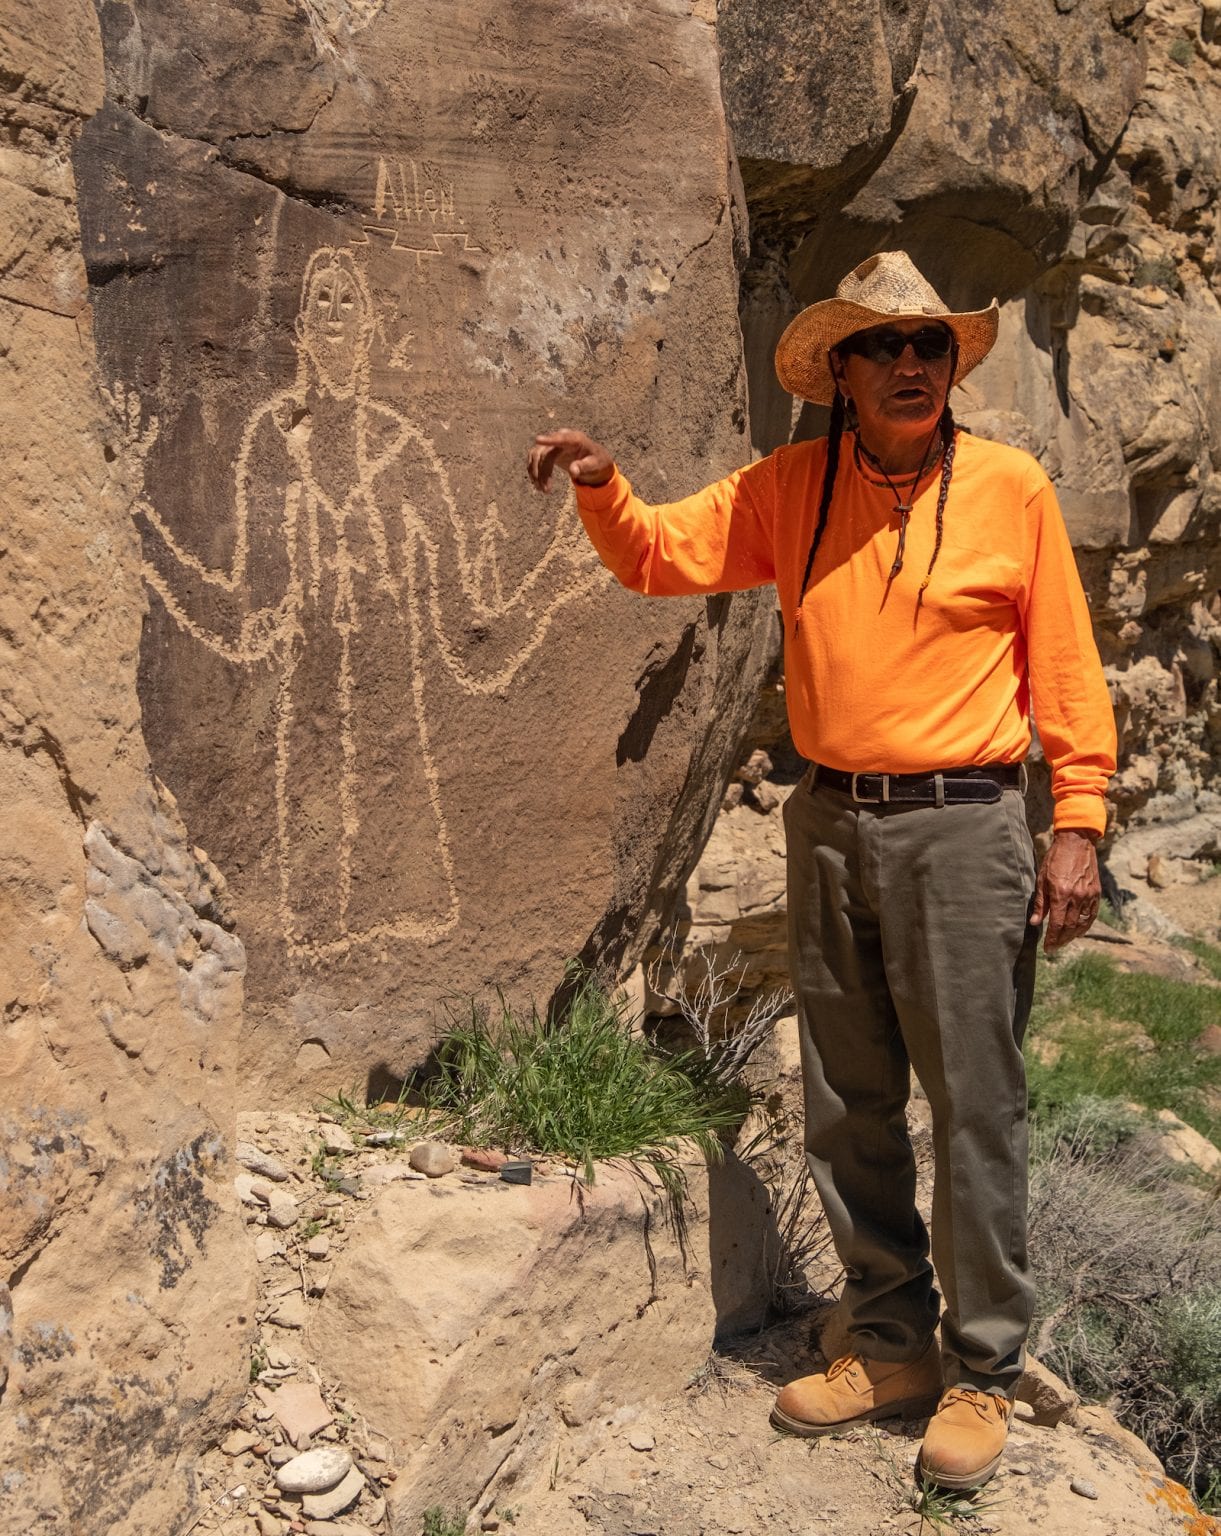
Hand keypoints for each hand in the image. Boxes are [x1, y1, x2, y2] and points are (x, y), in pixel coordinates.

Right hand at [527, 429, 613, 492]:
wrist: (592, 460)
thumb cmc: (595, 461)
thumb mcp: (594, 466)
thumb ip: (583, 467)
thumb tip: (573, 472)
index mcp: (575, 439)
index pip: (562, 438)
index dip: (550, 439)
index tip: (537, 440)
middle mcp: (561, 437)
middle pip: (545, 452)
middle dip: (543, 472)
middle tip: (546, 490)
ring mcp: (552, 442)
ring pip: (536, 455)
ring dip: (536, 472)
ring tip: (542, 489)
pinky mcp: (546, 449)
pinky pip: (534, 458)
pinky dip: (533, 471)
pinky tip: (538, 484)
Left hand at [1030, 828, 1101, 952]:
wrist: (1076, 842)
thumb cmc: (1055, 859)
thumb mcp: (1042, 879)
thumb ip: (1040, 903)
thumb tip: (1035, 923)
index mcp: (1061, 893)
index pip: (1057, 923)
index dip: (1052, 938)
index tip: (1047, 948)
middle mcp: (1077, 897)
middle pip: (1070, 926)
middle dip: (1061, 940)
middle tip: (1054, 948)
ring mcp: (1089, 895)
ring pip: (1082, 923)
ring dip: (1073, 936)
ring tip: (1064, 941)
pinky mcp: (1096, 893)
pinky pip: (1092, 915)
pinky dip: (1085, 926)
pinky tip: (1078, 931)